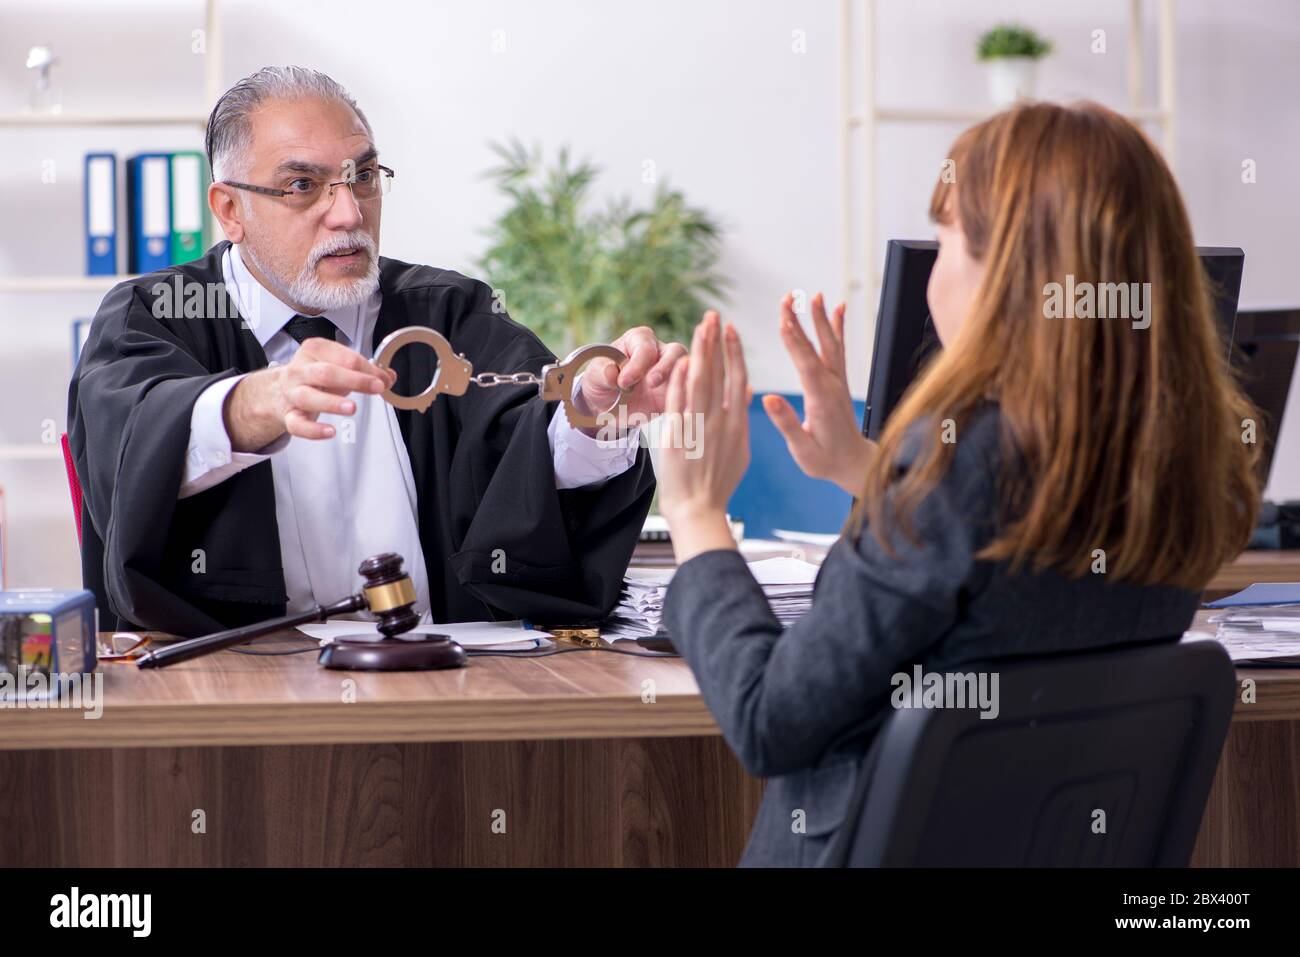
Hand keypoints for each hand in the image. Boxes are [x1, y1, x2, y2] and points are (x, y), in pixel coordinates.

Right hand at [225, 337, 396, 450]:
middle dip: (354, 380)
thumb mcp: (340, 367)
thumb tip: (388, 377)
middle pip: (326, 373)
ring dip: (331, 403)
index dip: (367, 369)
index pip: (344, 357)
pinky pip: (297, 424)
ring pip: (308, 397)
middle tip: (376, 387)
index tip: (382, 379)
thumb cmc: (315, 376)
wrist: (281, 390)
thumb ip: (366, 371)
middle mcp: (300, 370)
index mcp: (314, 350)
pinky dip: (313, 430)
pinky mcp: (288, 415)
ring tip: (352, 408)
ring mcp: (292, 393)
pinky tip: (330, 432)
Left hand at [577, 325, 686, 433]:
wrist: (608, 406)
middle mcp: (660, 351)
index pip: (645, 348)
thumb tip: (611, 372)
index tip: (623, 382)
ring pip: (687, 371)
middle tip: (652, 383)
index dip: (637, 365)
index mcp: (639, 339)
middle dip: (665, 367)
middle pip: (675, 352)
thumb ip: (602, 372)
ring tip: (670, 396)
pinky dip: (687, 399)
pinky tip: (682, 408)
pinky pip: (688, 393)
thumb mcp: (595, 376)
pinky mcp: (677, 391)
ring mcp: (672, 371)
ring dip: (681, 382)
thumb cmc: (601, 381)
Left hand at [658, 312, 751, 562]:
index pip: (737, 378)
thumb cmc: (717, 483)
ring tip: (700, 327)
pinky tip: (683, 360)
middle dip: (716, 341)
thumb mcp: (739, 449)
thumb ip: (739, 416)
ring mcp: (701, 428)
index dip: (733, 352)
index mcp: (737, 424)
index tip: (730, 330)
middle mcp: (722, 422)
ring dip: (700, 352)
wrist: (699, 509)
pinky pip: (680, 403)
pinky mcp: (680, 436)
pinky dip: (681, 381)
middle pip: (719, 373)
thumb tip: (745, 390)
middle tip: (713, 315)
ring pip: (701, 381)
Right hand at [763, 292, 874, 495]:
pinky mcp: (839, 381)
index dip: (794, 341)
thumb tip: (768, 399)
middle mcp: (832, 386)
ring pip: (829, 343)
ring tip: (813, 295)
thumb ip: (787, 424)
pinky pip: (838, 349)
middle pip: (815, 347)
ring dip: (820, 318)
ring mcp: (838, 381)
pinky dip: (837, 327)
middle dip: (800, 321)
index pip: (805, 365)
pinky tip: (837, 309)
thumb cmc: (825, 460)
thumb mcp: (803, 450)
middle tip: (788, 298)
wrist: (853, 462)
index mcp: (820, 401)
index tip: (783, 319)